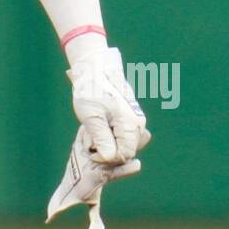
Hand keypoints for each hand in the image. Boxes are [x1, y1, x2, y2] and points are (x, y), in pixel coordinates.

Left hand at [67, 46, 151, 164]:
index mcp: (131, 124)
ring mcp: (136, 121)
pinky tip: (98, 125)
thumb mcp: (91, 116)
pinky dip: (109, 134)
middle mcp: (139, 124)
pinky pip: (121, 135)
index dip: (106, 157)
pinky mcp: (130, 118)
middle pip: (124, 151)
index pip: (124, 155)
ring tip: (92, 129)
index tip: (90, 148)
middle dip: (107, 149)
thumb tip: (109, 158)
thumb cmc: (91, 90)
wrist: (95, 69)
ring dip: (107, 142)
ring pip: (122, 144)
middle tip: (90, 135)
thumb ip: (101, 138)